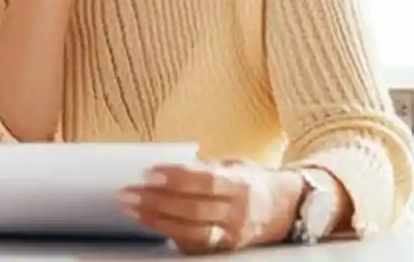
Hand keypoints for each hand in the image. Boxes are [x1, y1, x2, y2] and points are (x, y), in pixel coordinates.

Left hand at [119, 161, 302, 254]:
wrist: (285, 209)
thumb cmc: (251, 181)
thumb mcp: (234, 165)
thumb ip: (205, 167)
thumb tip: (167, 167)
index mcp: (241, 185)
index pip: (205, 182)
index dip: (176, 178)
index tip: (148, 172)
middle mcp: (238, 213)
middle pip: (193, 208)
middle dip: (156, 200)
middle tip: (128, 192)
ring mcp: (232, 234)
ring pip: (191, 231)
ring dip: (156, 220)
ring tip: (131, 209)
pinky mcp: (225, 249)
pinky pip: (194, 244)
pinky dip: (168, 233)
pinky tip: (149, 223)